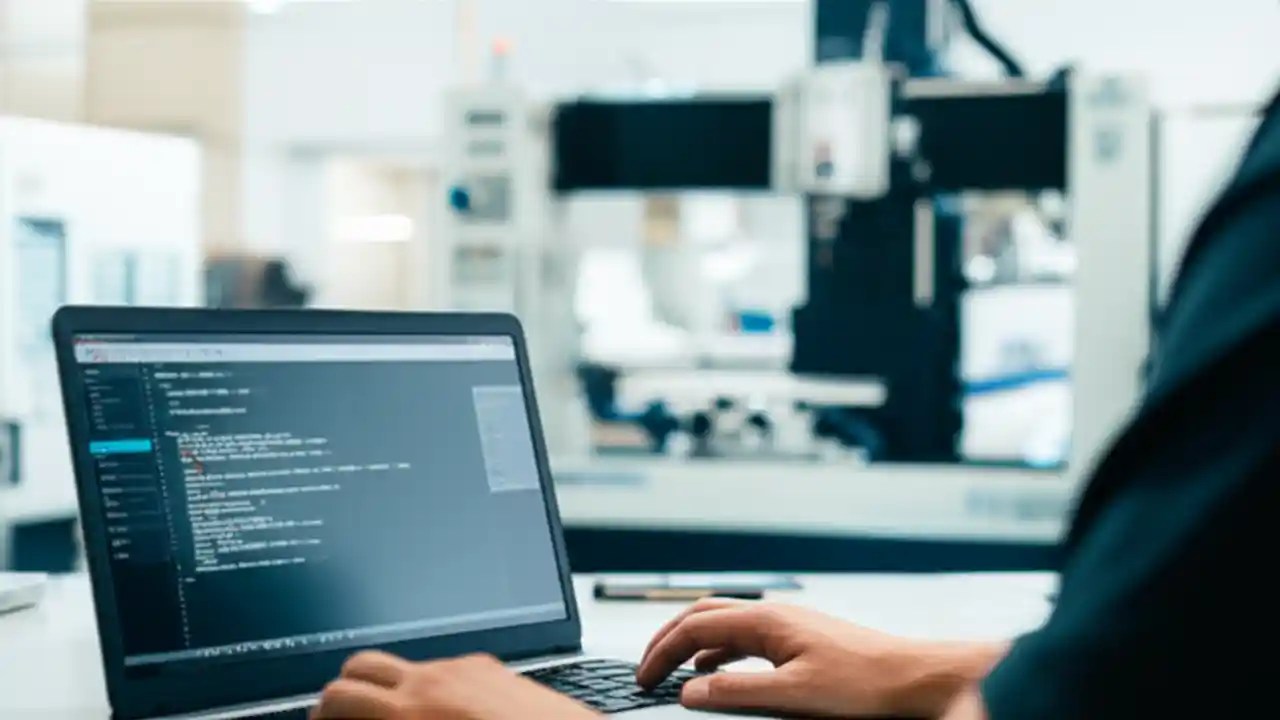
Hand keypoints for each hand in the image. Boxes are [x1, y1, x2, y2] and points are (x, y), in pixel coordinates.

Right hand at [311, 651, 600, 718]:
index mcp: (410, 712)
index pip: (337, 695)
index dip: (320, 713)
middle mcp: (434, 681)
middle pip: (360, 663)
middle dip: (346, 689)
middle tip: (348, 717)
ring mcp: (465, 668)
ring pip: (405, 663)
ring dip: (390, 685)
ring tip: (397, 715)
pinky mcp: (493, 667)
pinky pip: (446, 666)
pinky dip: (432, 684)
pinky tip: (446, 713)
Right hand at [637, 598, 1004, 717]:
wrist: (914, 677)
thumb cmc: (865, 683)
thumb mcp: (793, 695)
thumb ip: (736, 692)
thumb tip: (689, 691)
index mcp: (766, 620)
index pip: (694, 627)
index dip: (661, 653)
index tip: (642, 679)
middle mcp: (773, 614)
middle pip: (702, 615)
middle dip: (667, 640)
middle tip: (645, 670)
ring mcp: (786, 624)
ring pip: (723, 624)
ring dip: (691, 645)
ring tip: (671, 672)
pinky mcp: (798, 639)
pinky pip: (744, 638)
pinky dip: (718, 653)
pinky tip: (717, 673)